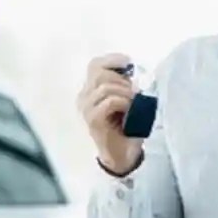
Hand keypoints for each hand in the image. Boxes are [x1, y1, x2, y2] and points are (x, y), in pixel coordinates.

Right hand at [76, 53, 144, 174]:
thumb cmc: (127, 128)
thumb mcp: (126, 101)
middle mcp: (84, 98)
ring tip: (134, 103)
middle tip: (134, 92)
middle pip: (100, 73)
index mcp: (90, 91)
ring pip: (105, 86)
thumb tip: (132, 70)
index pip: (95, 65)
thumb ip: (124, 85)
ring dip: (125, 92)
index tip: (129, 64)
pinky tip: (129, 111)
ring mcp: (86, 109)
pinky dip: (124, 102)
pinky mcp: (93, 120)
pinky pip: (109, 101)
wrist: (123, 156)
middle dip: (122, 79)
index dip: (112, 60)